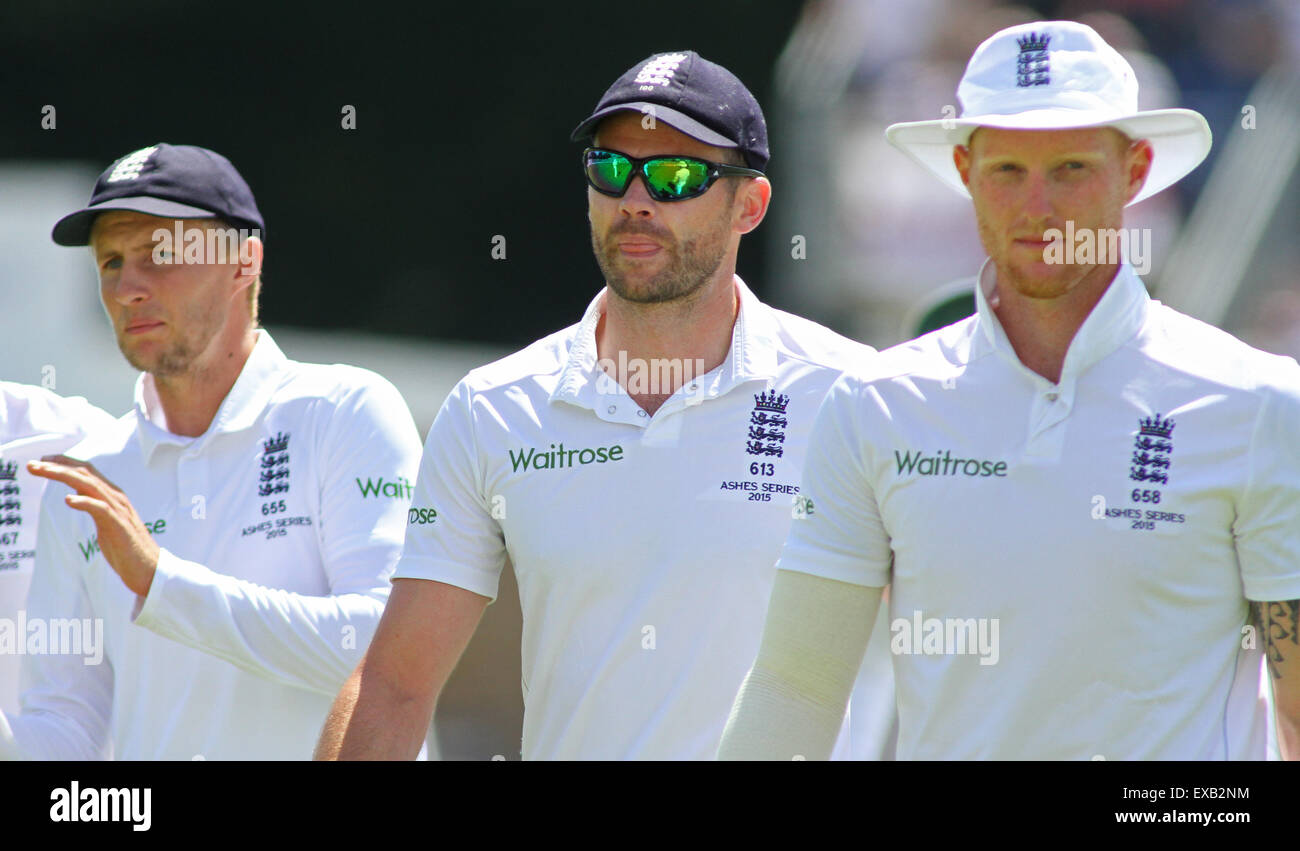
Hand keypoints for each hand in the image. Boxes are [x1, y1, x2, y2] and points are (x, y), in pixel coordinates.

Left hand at [27, 455, 158, 595]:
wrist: (149, 569)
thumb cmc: (126, 548)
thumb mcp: (105, 521)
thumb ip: (93, 505)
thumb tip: (75, 493)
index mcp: (113, 496)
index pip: (87, 471)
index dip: (65, 463)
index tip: (43, 461)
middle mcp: (116, 498)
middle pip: (85, 474)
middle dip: (57, 467)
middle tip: (32, 465)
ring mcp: (118, 510)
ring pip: (89, 485)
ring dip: (64, 476)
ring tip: (43, 472)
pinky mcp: (118, 525)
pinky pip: (100, 509)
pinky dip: (84, 502)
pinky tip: (68, 500)